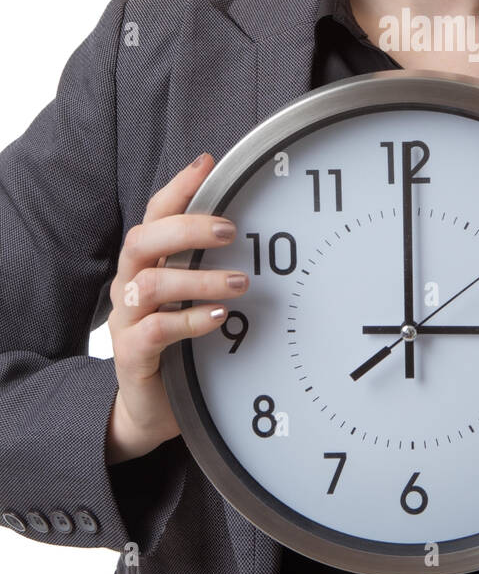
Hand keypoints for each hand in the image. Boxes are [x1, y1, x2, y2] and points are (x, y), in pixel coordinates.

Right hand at [105, 154, 248, 464]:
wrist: (152, 409)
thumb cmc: (181, 346)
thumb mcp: (197, 299)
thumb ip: (214, 266)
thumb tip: (256, 231)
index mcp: (147, 264)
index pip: (155, 214)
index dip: (178, 187)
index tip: (208, 164)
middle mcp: (129, 286)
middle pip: (141, 239)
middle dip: (185, 227)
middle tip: (230, 230)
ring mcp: (126, 321)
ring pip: (147, 284)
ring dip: (196, 279)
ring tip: (239, 283)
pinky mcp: (132, 356)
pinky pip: (152, 332)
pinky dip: (188, 321)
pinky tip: (218, 319)